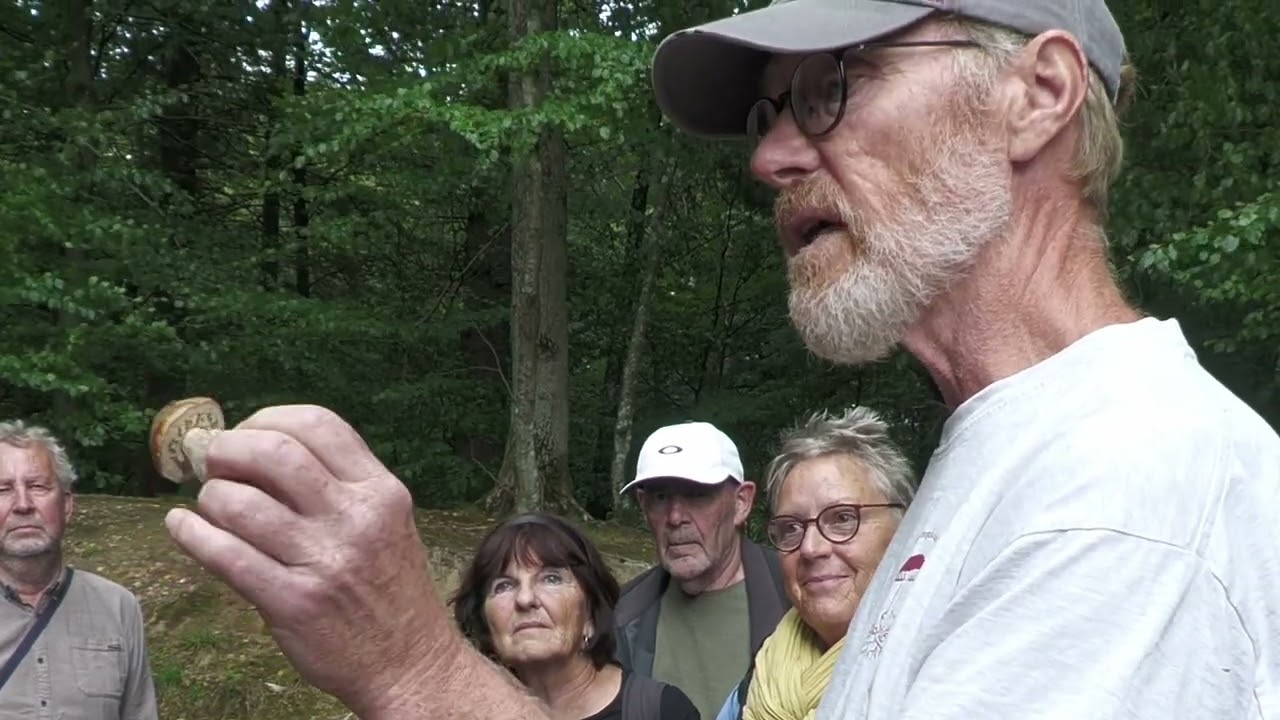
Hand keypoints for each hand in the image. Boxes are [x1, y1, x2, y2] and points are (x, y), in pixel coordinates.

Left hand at [163, 405, 453, 715]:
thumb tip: (260, 449)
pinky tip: (181, 527)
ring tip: (210, 505)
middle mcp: (356, 518)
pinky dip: (191, 534)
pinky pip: (225, 556)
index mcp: (381, 491)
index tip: (246, 433)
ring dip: (210, 497)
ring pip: (241, 504)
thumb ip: (340, 484)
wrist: (409, 662)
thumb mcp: (387, 521)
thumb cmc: (390, 587)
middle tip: (212, 462)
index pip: (318, 424)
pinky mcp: (292, 602)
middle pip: (274, 452)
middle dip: (228, 449)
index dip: (267, 418)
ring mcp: (324, 561)